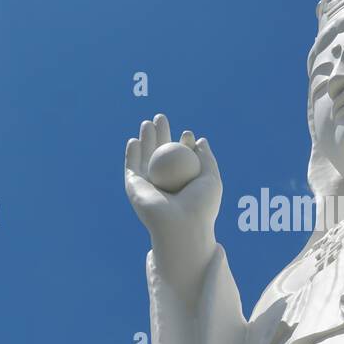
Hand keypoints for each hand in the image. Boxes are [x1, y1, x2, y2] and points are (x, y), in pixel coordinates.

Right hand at [124, 113, 221, 295]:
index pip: (181, 158)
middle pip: (160, 153)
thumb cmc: (202, 207)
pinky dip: (131, 153)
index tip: (187, 133)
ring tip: (148, 122)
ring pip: (145, 157)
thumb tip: (200, 140)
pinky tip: (134, 140)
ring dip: (145, 139)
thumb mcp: (211, 179)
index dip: (182, 143)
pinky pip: (132, 167)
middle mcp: (165, 183)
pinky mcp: (135, 189)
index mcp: (183, 182)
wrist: (182, 226)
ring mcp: (149, 186)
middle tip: (161, 117)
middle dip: (160, 134)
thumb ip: (207, 159)